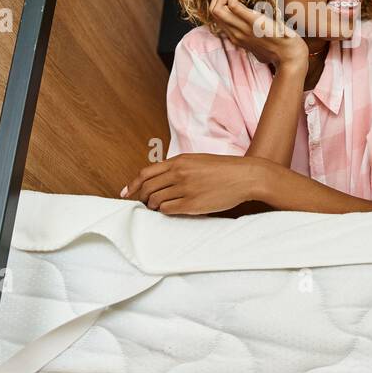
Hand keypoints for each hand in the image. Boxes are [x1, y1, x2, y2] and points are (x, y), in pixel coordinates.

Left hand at [121, 153, 267, 214]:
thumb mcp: (197, 161)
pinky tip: (171, 210)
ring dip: (154, 206)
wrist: (245, 176)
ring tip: (159, 207)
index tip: (126, 192)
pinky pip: (168, 210)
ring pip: (156, 201)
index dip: (133, 184)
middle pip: (148, 188)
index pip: (145, 173)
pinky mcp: (192, 204)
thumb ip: (178, 167)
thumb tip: (160, 179)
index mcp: (179, 161)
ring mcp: (185, 189)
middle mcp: (179, 174)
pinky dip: (165, 211)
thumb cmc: (223, 169)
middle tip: (146, 202)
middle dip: (143, 198)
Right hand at [209, 0, 308, 68]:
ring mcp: (243, 29)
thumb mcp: (263, 48)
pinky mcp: (254, 23)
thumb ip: (258, 40)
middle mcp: (236, 34)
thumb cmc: (281, 52)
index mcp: (237, 38)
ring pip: (218, 10)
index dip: (217, 3)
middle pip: (214, 13)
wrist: (291, 58)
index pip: (218, 19)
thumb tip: (260, 31)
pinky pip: (234, 6)